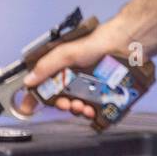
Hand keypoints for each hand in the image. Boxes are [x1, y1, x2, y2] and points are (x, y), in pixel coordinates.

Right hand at [18, 13, 143, 121]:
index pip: (45, 85)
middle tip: (65, 104)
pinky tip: (93, 110)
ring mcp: (91, 88)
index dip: (36, 97)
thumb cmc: (100, 42)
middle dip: (61, 105)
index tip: (28, 108)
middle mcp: (77, 78)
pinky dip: (92, 113)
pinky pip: (96, 110)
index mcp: (64, 68)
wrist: (128, 44)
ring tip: (82, 106)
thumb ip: (47, 66)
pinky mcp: (105, 95)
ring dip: (77, 110)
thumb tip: (29, 80)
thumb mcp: (67, 53)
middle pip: (62, 99)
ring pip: (78, 106)